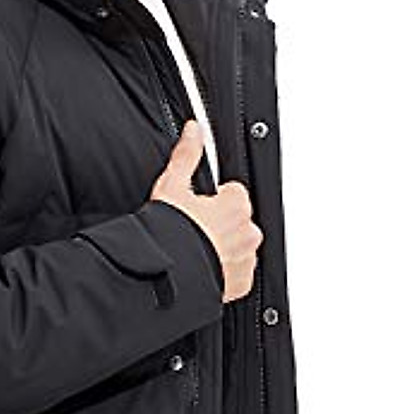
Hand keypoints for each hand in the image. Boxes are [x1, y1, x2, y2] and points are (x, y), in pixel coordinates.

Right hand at [149, 119, 261, 302]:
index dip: (214, 199)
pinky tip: (202, 268)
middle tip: (194, 230)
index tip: (198, 207)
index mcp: (236, 206)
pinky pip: (236, 272)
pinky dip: (223, 270)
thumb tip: (194, 130)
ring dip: (223, 247)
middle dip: (220, 223)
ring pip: (239, 246)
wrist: (167, 275)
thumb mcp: (172, 186)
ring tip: (196, 250)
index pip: (234, 193)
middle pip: (238, 220)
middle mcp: (247, 233)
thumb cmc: (170, 232)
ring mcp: (246, 260)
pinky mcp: (240, 284)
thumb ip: (187, 155)